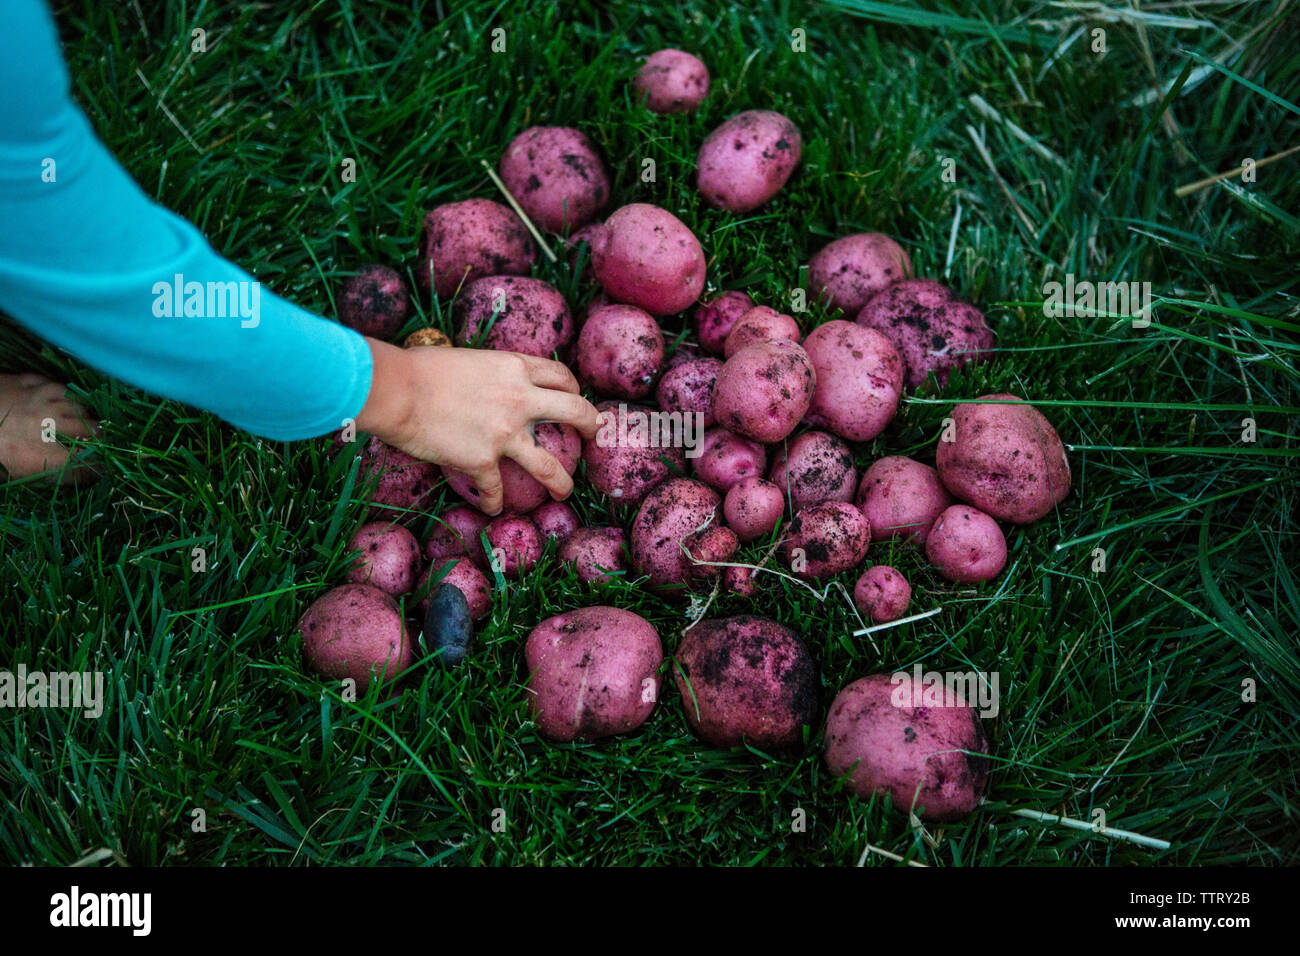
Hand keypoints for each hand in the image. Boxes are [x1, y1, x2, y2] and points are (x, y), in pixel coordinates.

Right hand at [355, 339, 597, 514]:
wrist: (398, 390)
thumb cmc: (420, 368)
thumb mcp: (467, 358)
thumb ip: (488, 373)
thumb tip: (486, 383)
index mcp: (515, 368)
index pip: (561, 377)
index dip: (573, 390)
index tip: (575, 400)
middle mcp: (520, 399)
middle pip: (575, 413)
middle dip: (591, 427)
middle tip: (593, 437)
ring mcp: (505, 433)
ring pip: (549, 466)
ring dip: (562, 482)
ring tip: (565, 493)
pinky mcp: (483, 460)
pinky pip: (495, 489)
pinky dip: (494, 502)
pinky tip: (493, 509)